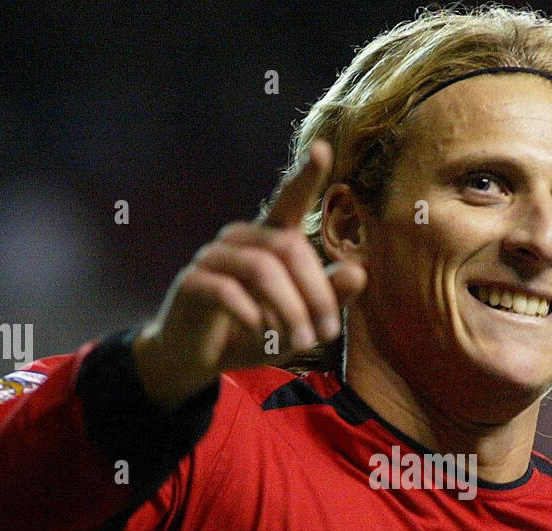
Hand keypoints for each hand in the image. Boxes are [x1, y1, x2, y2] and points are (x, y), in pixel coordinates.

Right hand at [132, 140, 366, 407]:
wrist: (199, 359)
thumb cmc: (254, 333)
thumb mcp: (299, 322)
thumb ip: (328, 298)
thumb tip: (359, 271)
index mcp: (270, 238)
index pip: (289, 199)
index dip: (305, 175)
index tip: (322, 149)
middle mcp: (241, 238)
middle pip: (289, 248)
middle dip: (316, 293)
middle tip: (327, 334)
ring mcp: (213, 256)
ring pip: (262, 269)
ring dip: (289, 309)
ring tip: (300, 342)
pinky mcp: (192, 281)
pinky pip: (228, 291)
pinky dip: (253, 317)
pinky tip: (261, 336)